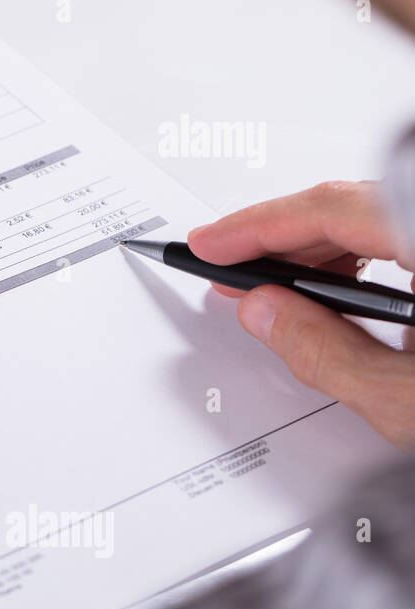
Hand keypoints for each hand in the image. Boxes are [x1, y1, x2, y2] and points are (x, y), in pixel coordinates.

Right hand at [189, 180, 414, 446]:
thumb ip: (327, 352)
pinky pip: (401, 234)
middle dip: (281, 239)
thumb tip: (267, 312)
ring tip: (271, 286)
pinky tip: (333, 289)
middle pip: (356, 207)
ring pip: (379, 217)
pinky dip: (360, 256)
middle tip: (225, 265)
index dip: (261, 225)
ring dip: (318, 250)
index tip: (212, 245)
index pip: (336, 209)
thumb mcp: (408, 401)